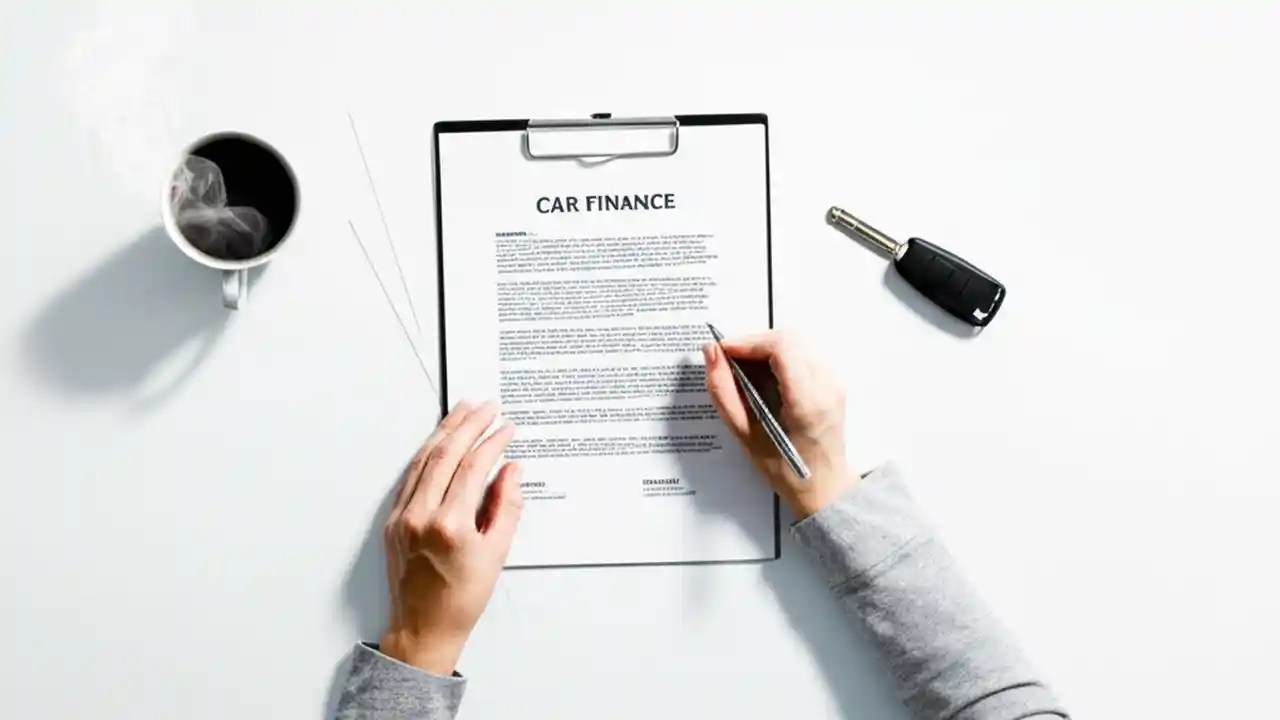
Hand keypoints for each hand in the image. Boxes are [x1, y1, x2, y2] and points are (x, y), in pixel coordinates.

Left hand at [379, 400, 523, 675]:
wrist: (423, 628)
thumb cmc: (461, 599)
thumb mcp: (496, 553)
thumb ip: (505, 506)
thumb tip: (510, 470)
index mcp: (449, 526)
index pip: (472, 467)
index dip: (491, 442)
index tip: (506, 428)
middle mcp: (420, 516)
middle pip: (446, 454)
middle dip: (468, 424)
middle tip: (486, 406)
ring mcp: (402, 517)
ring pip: (424, 460)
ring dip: (445, 431)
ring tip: (462, 411)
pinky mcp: (392, 521)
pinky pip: (410, 476)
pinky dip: (426, 453)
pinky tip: (438, 440)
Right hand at [703, 331, 855, 518]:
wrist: (823, 485)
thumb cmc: (784, 469)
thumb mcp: (745, 434)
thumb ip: (724, 392)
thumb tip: (712, 353)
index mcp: (807, 402)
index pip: (781, 348)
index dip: (748, 342)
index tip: (724, 350)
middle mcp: (827, 386)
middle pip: (790, 338)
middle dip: (755, 341)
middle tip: (731, 358)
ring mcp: (835, 381)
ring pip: (798, 340)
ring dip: (768, 346)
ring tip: (745, 366)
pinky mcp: (834, 381)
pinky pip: (806, 351)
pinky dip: (781, 353)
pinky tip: (765, 372)